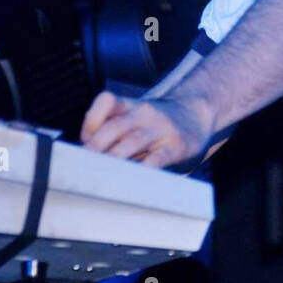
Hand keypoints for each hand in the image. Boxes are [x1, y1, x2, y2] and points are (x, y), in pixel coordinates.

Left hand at [80, 91, 214, 169]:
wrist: (197, 116)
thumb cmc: (156, 124)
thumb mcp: (135, 117)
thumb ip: (112, 131)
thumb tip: (85, 157)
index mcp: (130, 105)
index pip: (106, 100)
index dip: (91, 120)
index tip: (85, 140)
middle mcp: (144, 113)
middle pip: (115, 126)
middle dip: (97, 147)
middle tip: (85, 166)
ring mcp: (160, 128)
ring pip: (133, 141)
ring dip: (114, 159)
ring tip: (102, 175)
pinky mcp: (175, 145)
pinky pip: (157, 159)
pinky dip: (142, 171)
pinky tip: (131, 181)